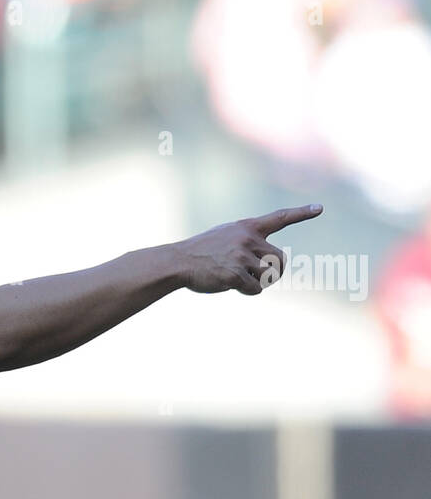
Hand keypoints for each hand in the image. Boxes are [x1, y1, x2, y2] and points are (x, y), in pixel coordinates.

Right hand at [174, 204, 322, 295]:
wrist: (178, 261)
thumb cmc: (202, 251)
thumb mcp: (226, 236)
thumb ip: (248, 241)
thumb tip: (269, 262)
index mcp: (247, 227)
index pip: (279, 218)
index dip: (301, 212)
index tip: (320, 208)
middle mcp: (247, 239)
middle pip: (281, 259)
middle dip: (276, 272)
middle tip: (262, 276)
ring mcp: (241, 256)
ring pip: (269, 277)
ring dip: (259, 283)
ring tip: (240, 279)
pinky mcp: (234, 274)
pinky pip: (255, 289)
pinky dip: (247, 291)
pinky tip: (231, 285)